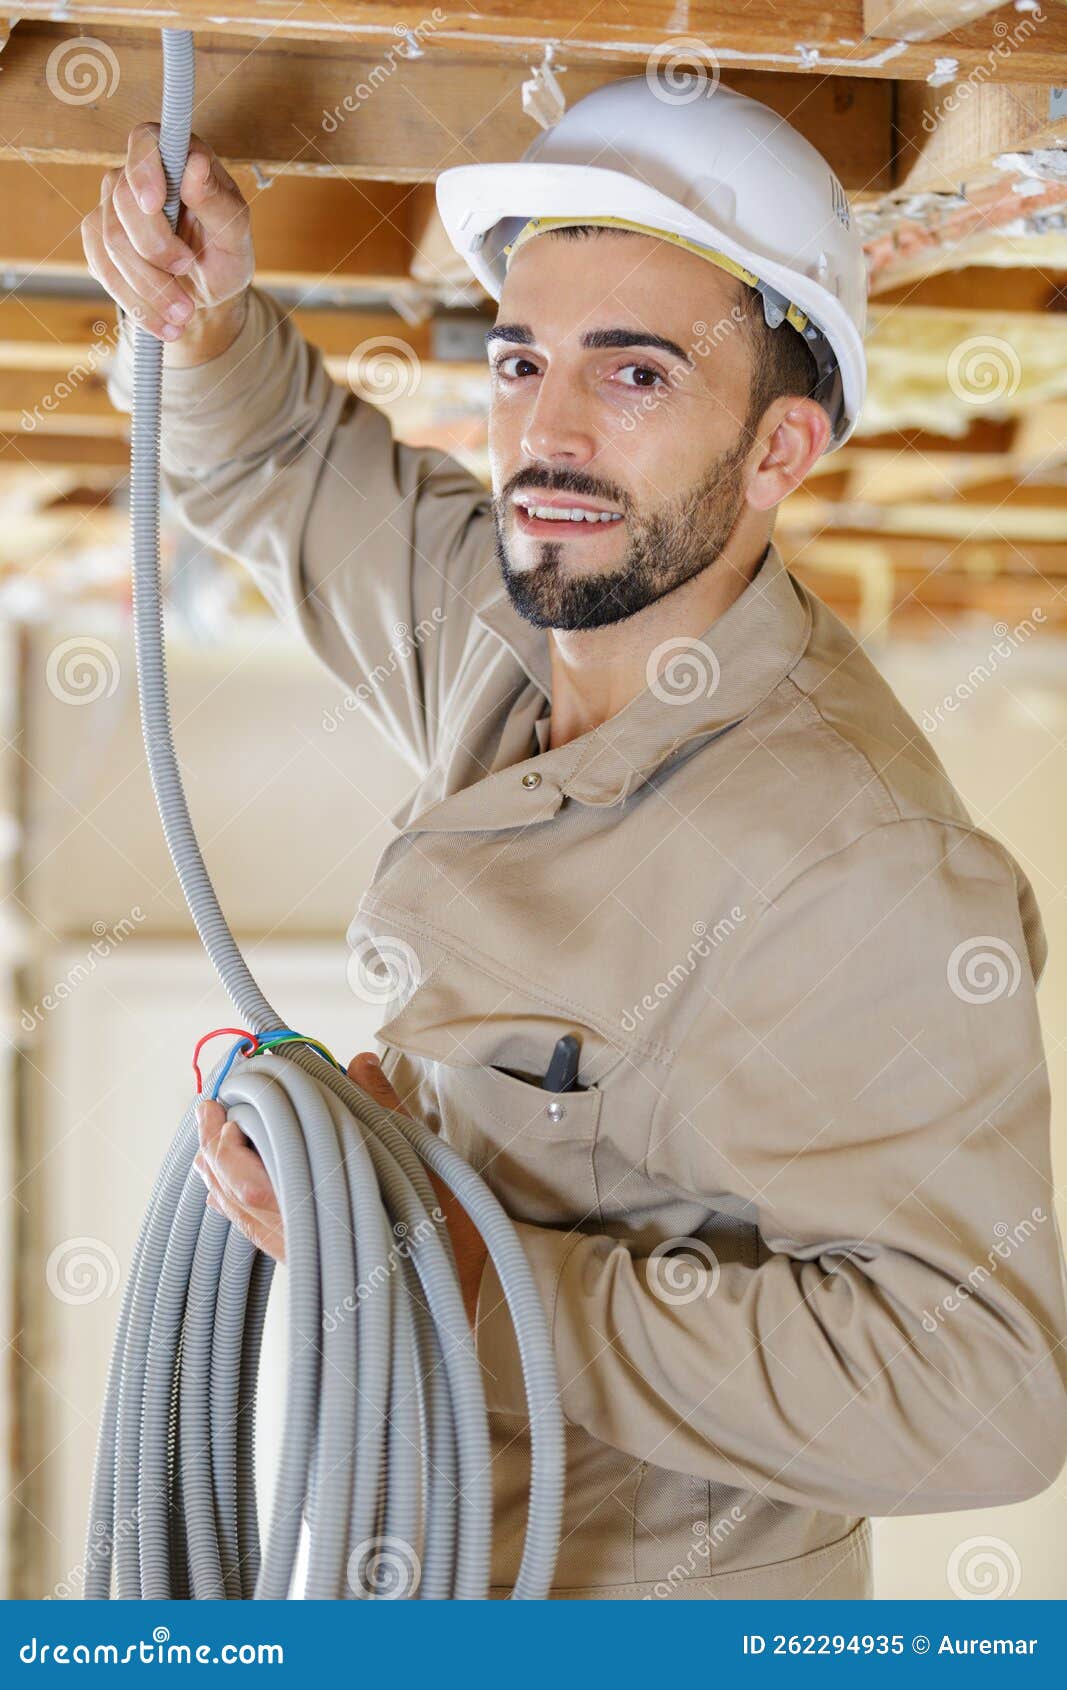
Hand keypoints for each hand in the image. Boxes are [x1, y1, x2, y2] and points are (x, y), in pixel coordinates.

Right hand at [82, 123, 253, 355]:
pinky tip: (162, 322)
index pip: (144, 141)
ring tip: (183, 313)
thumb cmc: (225, 252)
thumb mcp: (236, 234)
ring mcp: (112, 206)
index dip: (143, 170)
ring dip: (148, 285)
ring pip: (110, 241)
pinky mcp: (99, 241)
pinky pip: (103, 269)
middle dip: (155, 247)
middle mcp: (137, 174)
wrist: (206, 290)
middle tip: (188, 271)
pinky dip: (135, 301)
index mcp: (175, 157)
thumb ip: (218, 201)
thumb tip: (195, 163)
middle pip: (123, 201)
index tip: (153, 202)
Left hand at [193, 1052, 489, 1324]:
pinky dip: (229, 1198)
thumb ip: (383, 1109)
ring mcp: (291, 1252)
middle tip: (209, 1106)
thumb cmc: (437, 1244)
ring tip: (210, 1133)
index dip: (232, 1136)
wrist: (438, 1307)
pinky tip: (224, 1182)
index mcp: (321, 1213)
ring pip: (235, 1209)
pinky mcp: (294, 1261)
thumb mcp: (420, 1165)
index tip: (228, 1099)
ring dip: (218, 1169)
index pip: (254, 1174)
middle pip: (234, 1189)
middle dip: (216, 1145)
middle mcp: (296, 1237)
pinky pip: (246, 1228)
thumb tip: (358, 1063)